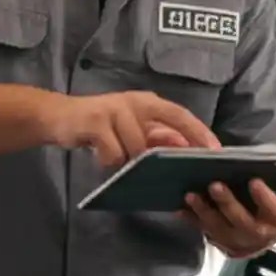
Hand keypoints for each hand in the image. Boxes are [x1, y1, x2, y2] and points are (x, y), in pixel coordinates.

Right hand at [44, 90, 219, 167]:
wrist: (59, 117)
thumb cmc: (101, 126)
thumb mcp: (131, 129)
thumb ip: (155, 137)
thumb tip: (183, 148)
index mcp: (147, 102)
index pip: (180, 114)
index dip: (199, 131)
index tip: (216, 150)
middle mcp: (133, 102)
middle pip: (160, 133)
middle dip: (166, 156)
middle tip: (171, 173)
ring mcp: (113, 110)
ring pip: (135, 148)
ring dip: (130, 163)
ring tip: (119, 163)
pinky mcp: (94, 122)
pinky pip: (112, 153)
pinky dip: (110, 163)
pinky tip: (101, 160)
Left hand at [182, 179, 275, 259]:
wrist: (260, 236)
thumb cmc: (268, 205)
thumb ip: (275, 181)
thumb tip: (267, 163)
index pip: (274, 210)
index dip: (265, 198)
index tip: (254, 181)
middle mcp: (258, 235)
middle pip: (243, 222)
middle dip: (228, 203)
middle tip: (215, 185)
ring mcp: (237, 242)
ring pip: (219, 229)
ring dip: (204, 212)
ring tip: (191, 195)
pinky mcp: (219, 242)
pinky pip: (203, 231)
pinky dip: (191, 219)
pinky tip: (181, 208)